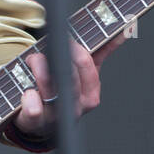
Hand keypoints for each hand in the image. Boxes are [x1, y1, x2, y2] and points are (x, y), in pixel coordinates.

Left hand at [13, 30, 129, 139]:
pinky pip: (34, 112)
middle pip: (69, 77)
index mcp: (90, 94)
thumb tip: (126, 29)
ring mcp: (56, 117)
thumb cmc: (59, 91)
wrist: (41, 124)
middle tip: (44, 47)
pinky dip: (30, 101)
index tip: (67, 39)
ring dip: (38, 70)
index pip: (88, 66)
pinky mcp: (35, 124)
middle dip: (54, 58)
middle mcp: (76, 107)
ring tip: (32, 60)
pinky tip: (28, 94)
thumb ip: (101, 53)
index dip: (76, 51)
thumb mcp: (82, 74)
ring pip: (50, 91)